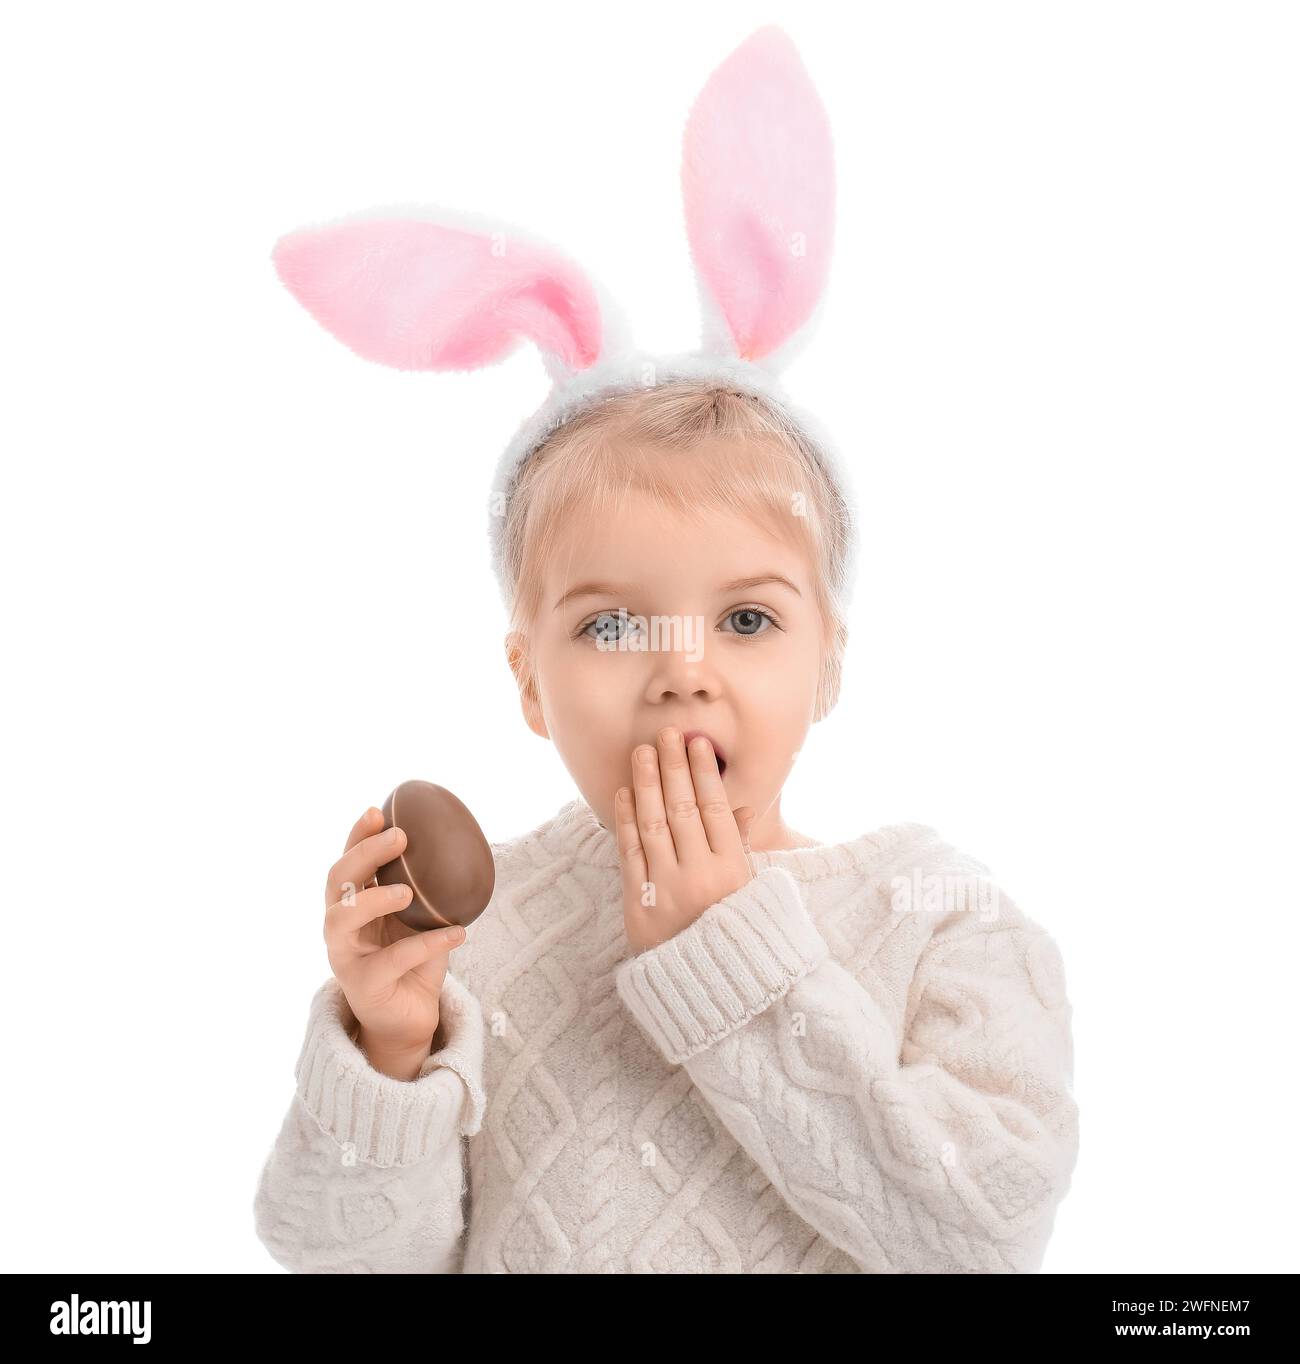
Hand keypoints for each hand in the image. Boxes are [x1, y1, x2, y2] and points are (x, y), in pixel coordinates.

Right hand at [323, 807, 465, 1059]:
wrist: (407, 1019)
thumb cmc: (412, 960)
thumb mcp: (419, 918)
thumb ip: (427, 889)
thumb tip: (459, 845)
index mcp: (351, 905)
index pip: (346, 863)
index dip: (357, 836)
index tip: (379, 811)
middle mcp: (339, 928)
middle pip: (335, 883)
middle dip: (364, 854)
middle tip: (399, 838)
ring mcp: (345, 957)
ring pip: (340, 921)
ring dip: (373, 900)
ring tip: (408, 892)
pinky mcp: (364, 987)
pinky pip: (392, 961)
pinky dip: (427, 944)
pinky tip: (458, 933)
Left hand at [615, 726, 757, 952]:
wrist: (706, 989)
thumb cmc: (733, 933)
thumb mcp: (749, 891)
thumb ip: (739, 848)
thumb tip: (739, 808)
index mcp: (733, 872)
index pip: (716, 809)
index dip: (704, 774)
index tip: (696, 744)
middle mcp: (700, 877)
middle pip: (682, 809)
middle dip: (673, 767)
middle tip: (666, 734)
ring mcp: (667, 890)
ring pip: (653, 824)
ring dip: (646, 782)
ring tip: (641, 751)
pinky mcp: (639, 904)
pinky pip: (630, 852)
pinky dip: (625, 819)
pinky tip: (625, 791)